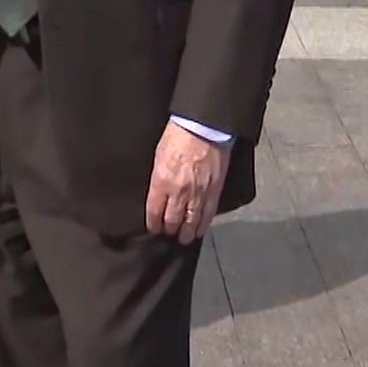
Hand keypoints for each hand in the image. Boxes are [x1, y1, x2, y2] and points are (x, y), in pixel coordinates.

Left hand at [145, 123, 229, 243]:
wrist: (204, 127)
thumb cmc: (178, 135)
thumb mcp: (158, 155)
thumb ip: (158, 177)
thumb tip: (158, 191)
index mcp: (161, 182)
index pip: (154, 211)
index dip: (154, 224)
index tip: (154, 228)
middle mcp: (178, 191)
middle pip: (172, 220)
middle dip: (170, 229)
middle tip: (169, 234)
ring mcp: (197, 193)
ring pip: (190, 221)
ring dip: (186, 232)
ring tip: (184, 238)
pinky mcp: (214, 191)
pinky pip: (207, 213)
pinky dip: (203, 224)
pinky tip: (199, 231)